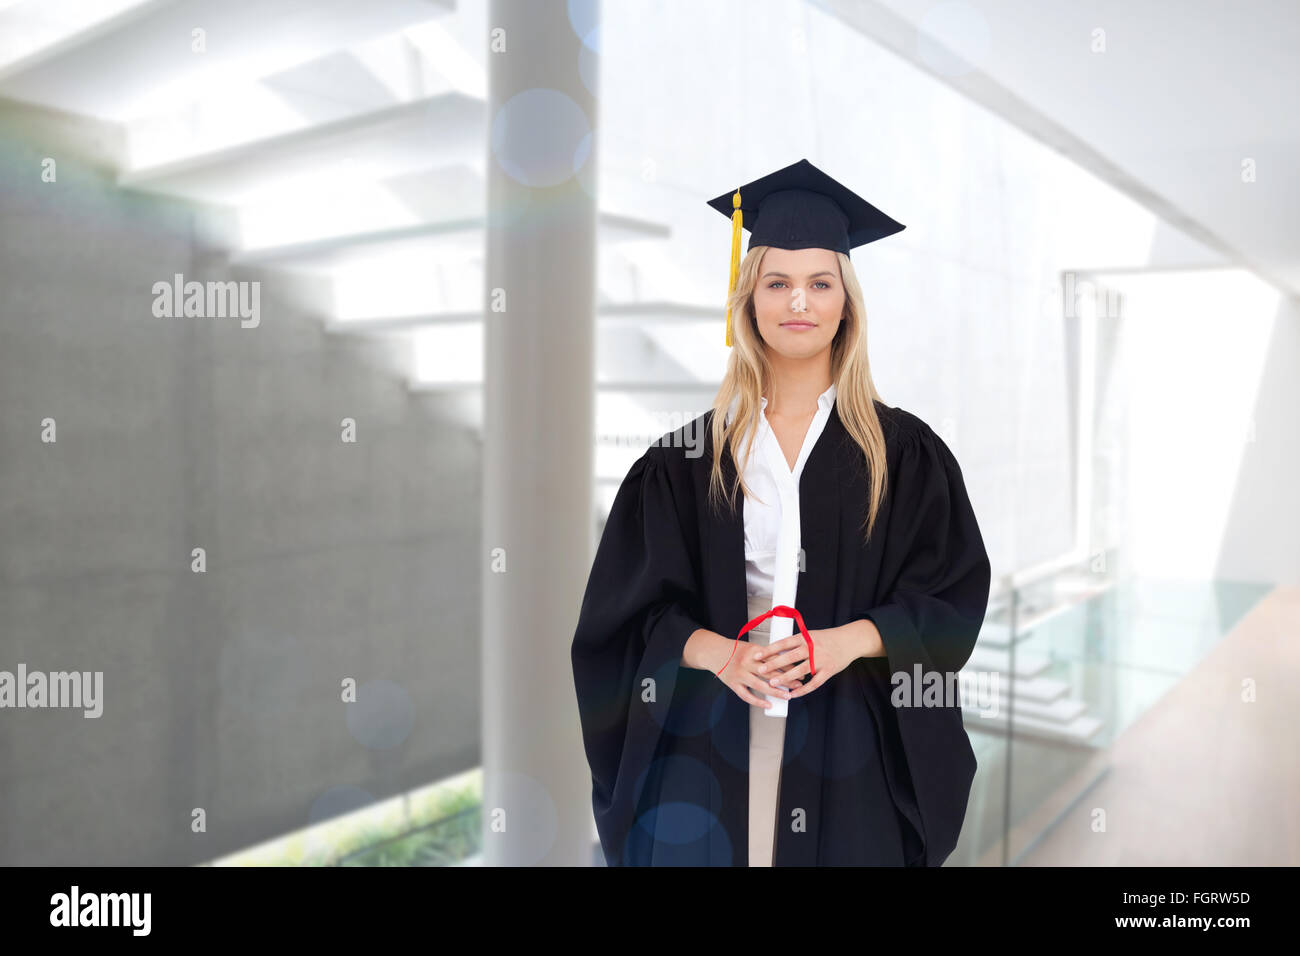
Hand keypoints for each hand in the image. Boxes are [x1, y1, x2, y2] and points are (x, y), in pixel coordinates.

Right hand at [713, 637, 793, 709]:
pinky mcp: (733, 684)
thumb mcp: (751, 647)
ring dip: (775, 692)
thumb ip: (766, 655)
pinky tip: (768, 705)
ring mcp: (739, 674)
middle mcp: (746, 663)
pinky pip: (746, 695)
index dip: (789, 666)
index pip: (774, 659)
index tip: (800, 671)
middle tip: (799, 684)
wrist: (714, 652)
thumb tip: (787, 664)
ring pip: (760, 685)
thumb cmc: (735, 650)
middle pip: (769, 673)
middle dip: (786, 679)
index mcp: (753, 651)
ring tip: (788, 696)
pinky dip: (758, 702)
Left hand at [753, 621, 872, 698]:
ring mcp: (821, 660)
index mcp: (806, 637)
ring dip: (786, 678)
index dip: (770, 649)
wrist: (849, 641)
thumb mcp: (810, 635)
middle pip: (791, 657)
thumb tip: (775, 650)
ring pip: (801, 670)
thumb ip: (795, 643)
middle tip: (761, 670)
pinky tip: (793, 694)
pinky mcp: (829, 671)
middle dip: (775, 664)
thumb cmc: (826, 638)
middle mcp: (813, 648)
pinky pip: (815, 683)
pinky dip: (803, 690)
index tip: (757, 655)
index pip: (784, 643)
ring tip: (773, 683)